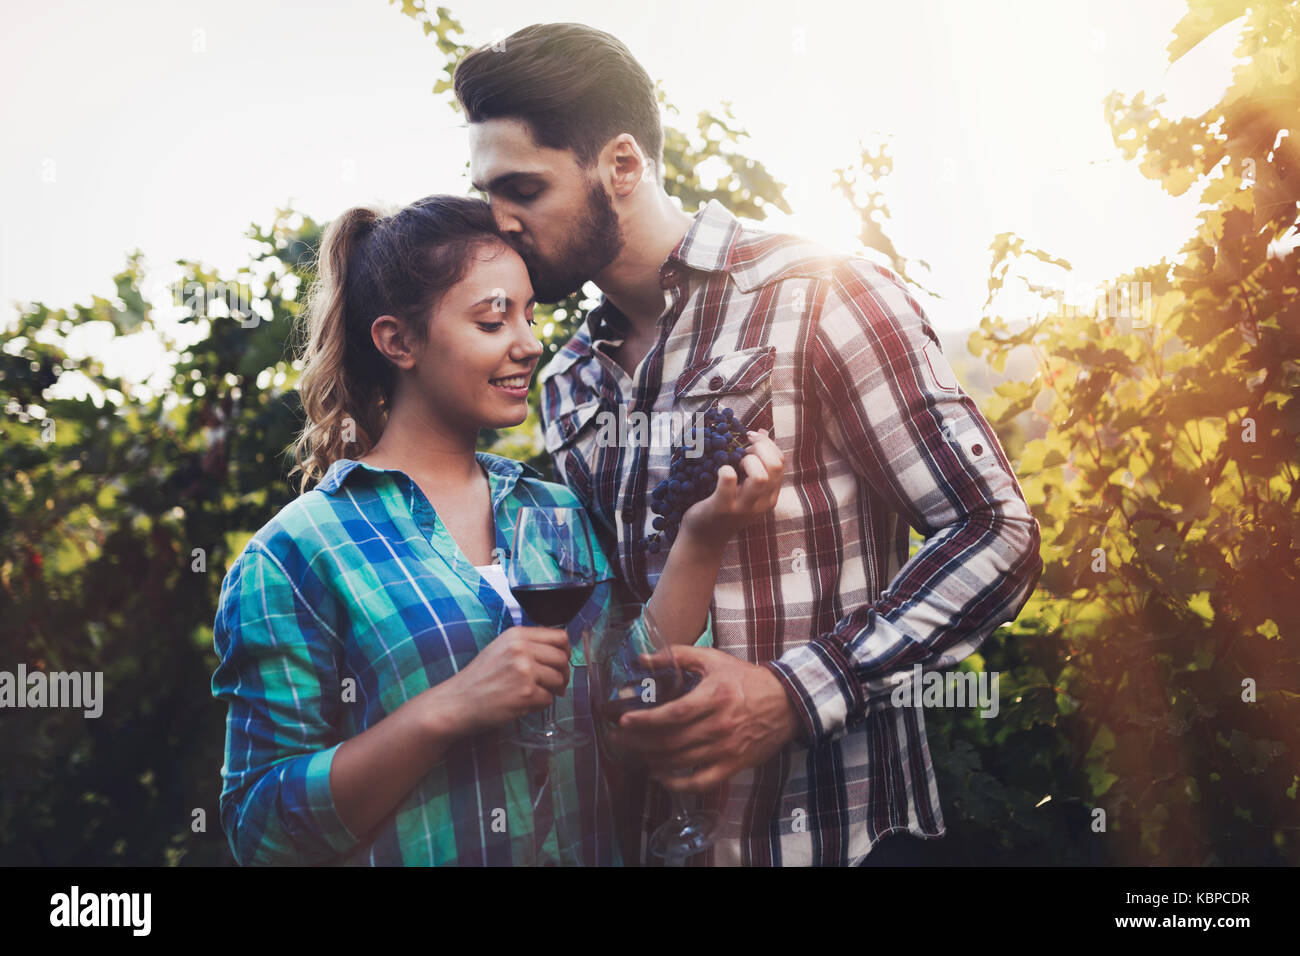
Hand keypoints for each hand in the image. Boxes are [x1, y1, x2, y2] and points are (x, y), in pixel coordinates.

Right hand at [435, 626, 570, 734]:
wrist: (457, 702)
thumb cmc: (479, 678)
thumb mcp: (500, 649)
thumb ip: (527, 645)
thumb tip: (558, 652)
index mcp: (517, 635)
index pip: (559, 636)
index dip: (565, 650)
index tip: (562, 661)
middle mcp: (522, 649)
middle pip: (562, 658)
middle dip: (562, 674)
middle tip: (555, 684)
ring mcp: (524, 671)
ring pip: (559, 679)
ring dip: (551, 690)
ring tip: (535, 694)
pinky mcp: (526, 693)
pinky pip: (548, 699)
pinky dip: (540, 704)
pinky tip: (524, 703)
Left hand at [610, 644, 800, 792]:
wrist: (786, 703)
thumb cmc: (745, 679)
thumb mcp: (713, 660)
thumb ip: (677, 655)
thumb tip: (642, 658)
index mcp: (714, 697)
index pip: (675, 714)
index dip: (647, 720)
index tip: (624, 721)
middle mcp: (719, 726)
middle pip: (671, 741)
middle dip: (639, 742)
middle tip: (618, 739)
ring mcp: (726, 749)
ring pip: (680, 762)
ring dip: (651, 760)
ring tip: (634, 752)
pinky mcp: (732, 766)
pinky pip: (699, 783)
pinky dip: (676, 784)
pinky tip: (659, 775)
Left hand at [677, 428, 783, 543]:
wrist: (703, 539)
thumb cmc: (724, 507)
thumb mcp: (746, 488)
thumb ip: (757, 464)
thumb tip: (763, 432)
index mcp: (770, 496)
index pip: (781, 463)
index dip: (767, 444)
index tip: (750, 438)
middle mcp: (761, 504)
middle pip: (775, 467)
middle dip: (760, 449)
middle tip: (742, 449)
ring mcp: (743, 507)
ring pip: (760, 477)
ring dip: (747, 460)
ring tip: (734, 461)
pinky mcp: (722, 508)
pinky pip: (729, 483)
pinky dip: (725, 471)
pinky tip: (721, 471)